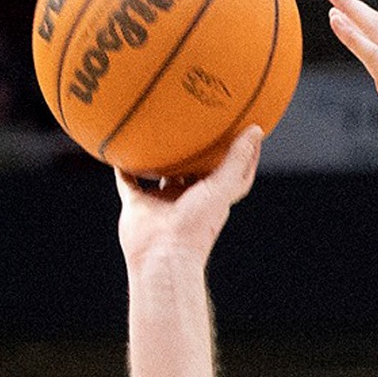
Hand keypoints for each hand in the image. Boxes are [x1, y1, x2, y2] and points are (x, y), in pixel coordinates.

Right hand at [116, 124, 263, 272]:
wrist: (162, 253)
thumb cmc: (196, 225)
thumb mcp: (222, 187)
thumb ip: (237, 159)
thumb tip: (256, 130)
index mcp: (211, 196)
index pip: (229, 171)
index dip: (238, 153)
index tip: (242, 131)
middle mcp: (187, 197)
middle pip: (193, 170)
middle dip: (195, 151)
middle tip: (195, 123)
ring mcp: (162, 201)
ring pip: (159, 173)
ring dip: (158, 157)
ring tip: (156, 130)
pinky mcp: (137, 204)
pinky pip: (127, 181)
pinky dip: (123, 167)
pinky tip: (121, 150)